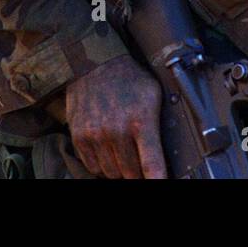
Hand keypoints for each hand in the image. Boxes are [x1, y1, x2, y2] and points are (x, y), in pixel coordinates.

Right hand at [65, 55, 166, 178]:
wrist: (94, 63)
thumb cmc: (129, 79)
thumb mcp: (153, 95)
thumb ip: (159, 125)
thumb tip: (168, 152)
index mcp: (141, 121)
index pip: (152, 165)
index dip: (157, 180)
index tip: (160, 183)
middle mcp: (116, 130)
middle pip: (131, 174)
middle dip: (139, 174)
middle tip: (141, 164)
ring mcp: (96, 135)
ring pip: (112, 173)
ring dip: (120, 170)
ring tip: (124, 155)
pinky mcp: (79, 137)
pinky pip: (93, 167)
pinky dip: (102, 166)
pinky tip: (108, 152)